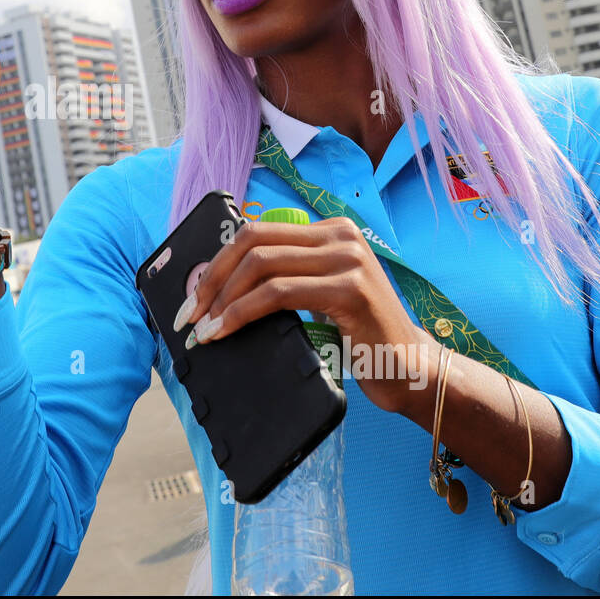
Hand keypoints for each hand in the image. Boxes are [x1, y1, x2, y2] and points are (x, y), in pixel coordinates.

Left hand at [178, 216, 434, 412]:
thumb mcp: (318, 293)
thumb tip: (220, 284)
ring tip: (204, 330)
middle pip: (252, 242)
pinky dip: (242, 313)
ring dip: (222, 300)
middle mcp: (341, 234)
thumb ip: (285, 276)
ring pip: (261, 266)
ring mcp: (348, 259)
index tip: (194, 296)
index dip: (217, 263)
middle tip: (190, 314)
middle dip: (212, 279)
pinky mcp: (350, 288)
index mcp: (330, 230)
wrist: (410, 368)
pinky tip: (226, 330)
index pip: (256, 232)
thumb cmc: (357, 336)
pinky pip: (278, 294)